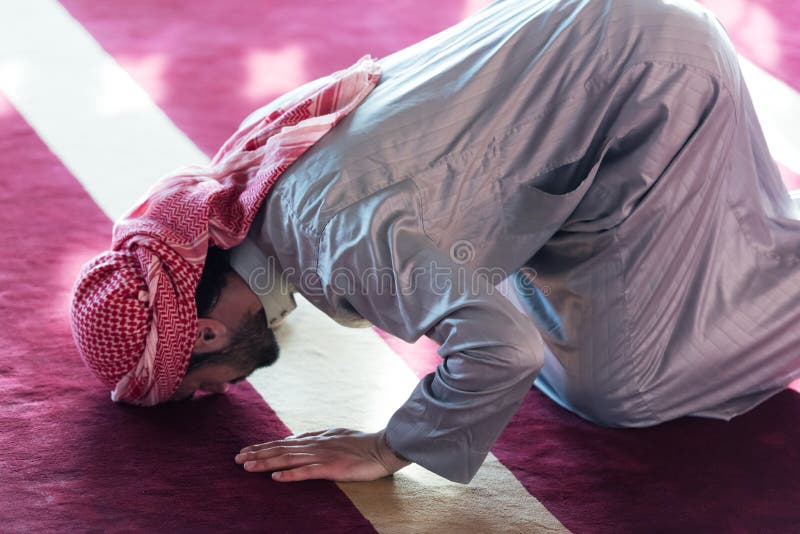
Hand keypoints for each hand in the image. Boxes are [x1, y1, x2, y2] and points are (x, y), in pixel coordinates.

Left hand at [234, 428, 410, 481]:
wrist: (384, 446)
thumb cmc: (362, 444)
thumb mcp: (335, 435)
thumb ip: (314, 437)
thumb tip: (292, 439)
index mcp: (316, 438)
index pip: (284, 442)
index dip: (264, 446)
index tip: (246, 450)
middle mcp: (316, 445)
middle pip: (281, 449)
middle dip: (257, 453)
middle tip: (236, 458)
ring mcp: (323, 456)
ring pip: (288, 459)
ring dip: (266, 463)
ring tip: (247, 466)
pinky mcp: (332, 467)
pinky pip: (308, 472)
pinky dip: (290, 475)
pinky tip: (276, 478)